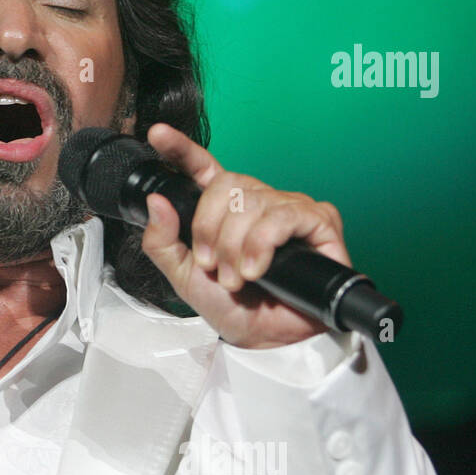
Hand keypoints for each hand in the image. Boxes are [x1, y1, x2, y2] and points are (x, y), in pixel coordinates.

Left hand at [138, 123, 351, 349]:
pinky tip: (258, 268)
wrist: (265, 339)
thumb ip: (163, 241)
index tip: (157, 135)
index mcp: (224, 209)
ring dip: (236, 247)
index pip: (203, 168)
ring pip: (253, 203)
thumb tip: (156, 202)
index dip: (181, 149)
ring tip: (238, 277)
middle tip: (214, 264)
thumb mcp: (184, 276)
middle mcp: (258, 202)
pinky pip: (284, 216)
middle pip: (227, 186)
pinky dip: (263, 244)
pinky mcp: (319, 222)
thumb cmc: (233, 307)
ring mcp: (289, 208)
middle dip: (212, 230)